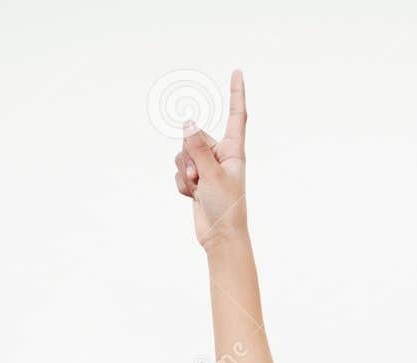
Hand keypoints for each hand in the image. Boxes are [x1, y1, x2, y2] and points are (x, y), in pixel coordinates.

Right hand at [173, 69, 248, 249]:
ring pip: (182, 155)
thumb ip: (197, 148)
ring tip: (199, 188)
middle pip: (194, 137)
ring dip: (185, 173)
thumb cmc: (226, 207)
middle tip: (200, 177)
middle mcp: (220, 156)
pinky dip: (182, 185)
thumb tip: (187, 123)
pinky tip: (194, 196)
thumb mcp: (211, 174)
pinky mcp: (196, 180)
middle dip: (189, 156)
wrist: (220, 236)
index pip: (236, 116)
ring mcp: (207, 168)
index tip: (237, 72)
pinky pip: (178, 172)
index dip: (236, 94)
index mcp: (234, 151)